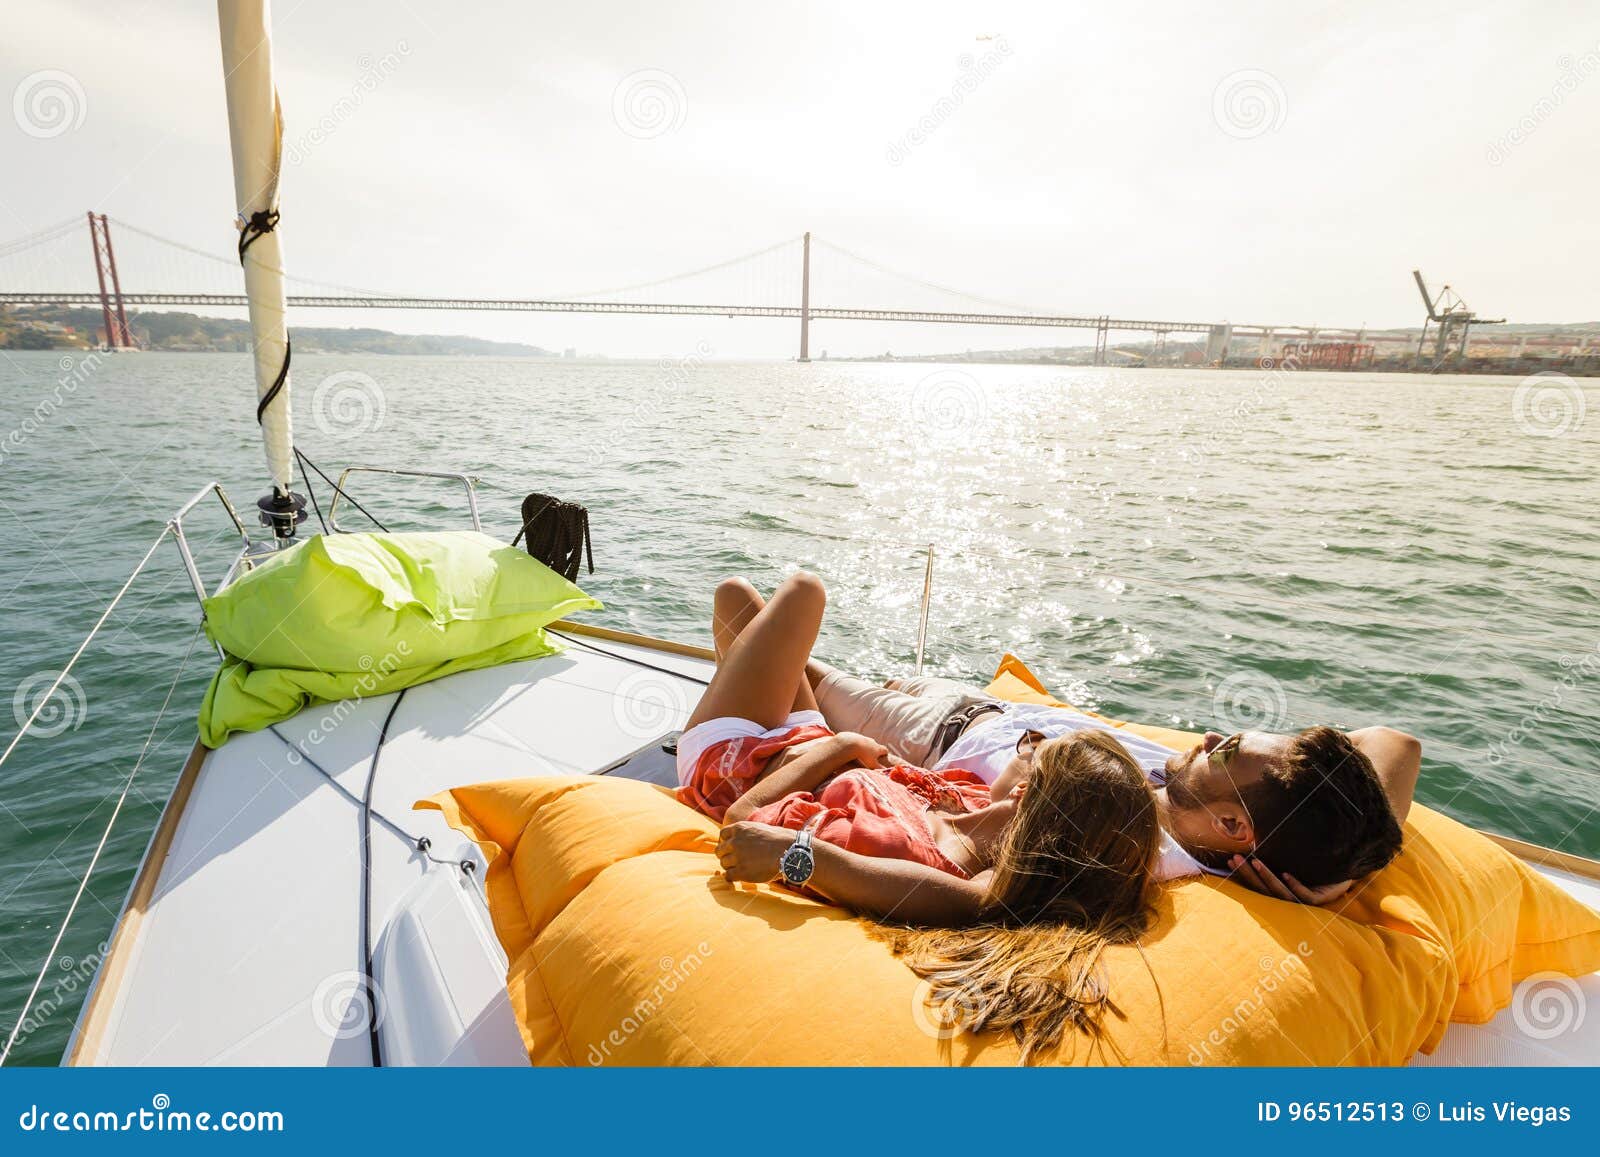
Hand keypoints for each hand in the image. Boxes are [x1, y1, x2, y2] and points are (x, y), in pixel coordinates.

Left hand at [715, 822, 798, 882]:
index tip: (732, 848)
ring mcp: (737, 857)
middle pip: (720, 851)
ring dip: (730, 866)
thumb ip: (744, 834)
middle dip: (726, 855)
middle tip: (735, 860)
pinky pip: (728, 876)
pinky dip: (732, 877)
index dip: (727, 842)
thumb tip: (734, 840)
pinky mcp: (741, 871)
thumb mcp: (759, 828)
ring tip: (742, 868)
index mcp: (739, 828)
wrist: (790, 852)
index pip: (723, 835)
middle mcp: (735, 841)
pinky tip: (740, 876)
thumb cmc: (778, 840)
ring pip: (723, 864)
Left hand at [834, 731, 889, 768]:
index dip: (885, 753)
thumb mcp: (873, 765)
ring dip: (866, 746)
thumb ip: (879, 769)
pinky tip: (854, 749)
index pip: (885, 750)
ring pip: (867, 742)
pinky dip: (858, 744)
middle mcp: (873, 742)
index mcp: (878, 748)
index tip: (885, 755)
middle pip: (876, 745)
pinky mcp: (856, 736)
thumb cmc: (864, 756)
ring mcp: (865, 738)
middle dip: (875, 749)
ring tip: (863, 752)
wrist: (853, 744)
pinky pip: (858, 741)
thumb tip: (886, 774)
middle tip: (873, 754)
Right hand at [1229, 855, 1353, 905]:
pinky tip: (1285, 875)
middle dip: (1249, 873)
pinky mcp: (1320, 899)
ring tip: (1255, 861)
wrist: (1346, 874)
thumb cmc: (1317, 866)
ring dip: (1267, 877)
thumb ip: (1278, 855)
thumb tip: (1257, 834)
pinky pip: (1305, 894)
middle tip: (1236, 858)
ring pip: (1281, 892)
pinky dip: (1295, 885)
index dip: (1243, 873)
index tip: (1230, 859)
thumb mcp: (1294, 860)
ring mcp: (1304, 901)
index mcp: (1281, 891)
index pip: (1257, 884)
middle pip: (1265, 889)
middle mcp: (1290, 898)